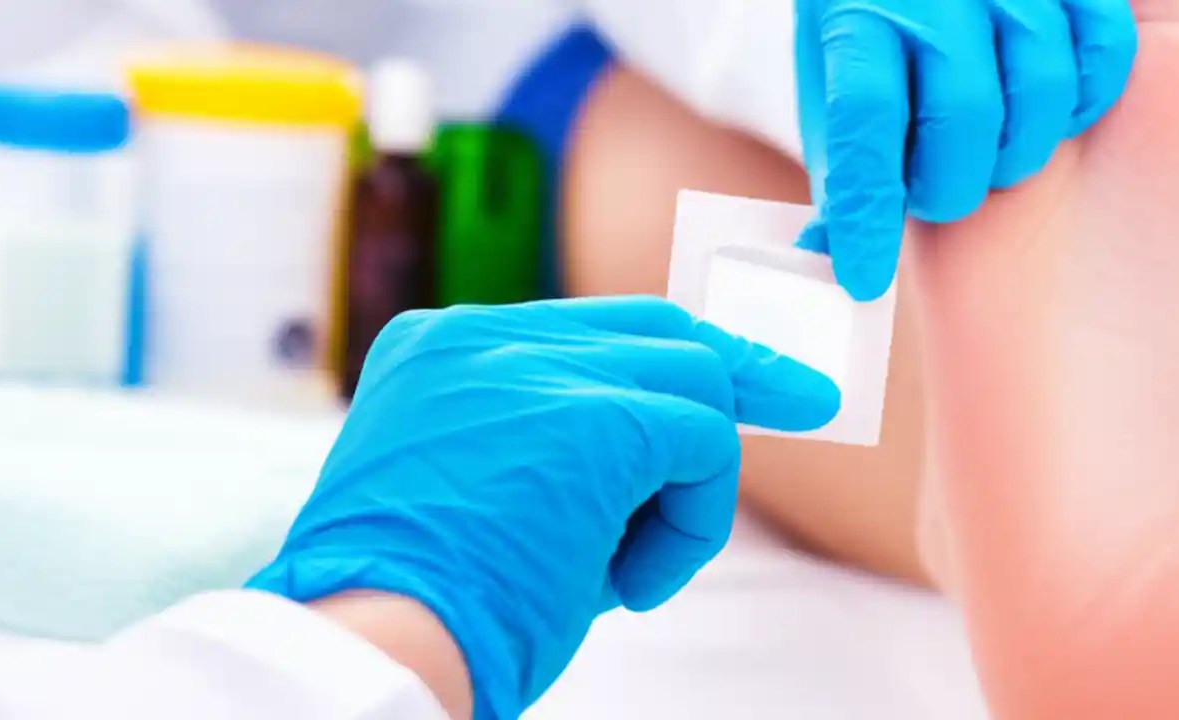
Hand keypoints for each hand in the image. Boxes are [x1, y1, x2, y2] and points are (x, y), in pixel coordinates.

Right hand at [248, 297, 839, 718]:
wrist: (370, 651)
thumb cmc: (416, 608)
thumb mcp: (466, 495)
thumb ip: (542, 443)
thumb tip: (657, 441)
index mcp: (439, 350)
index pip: (586, 328)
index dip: (664, 362)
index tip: (730, 384)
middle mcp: (480, 337)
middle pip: (651, 325)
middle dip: (738, 365)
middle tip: (808, 397)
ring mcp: (532, 366)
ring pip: (689, 378)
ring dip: (687, 485)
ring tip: (631, 570)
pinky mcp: (592, 416)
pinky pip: (703, 442)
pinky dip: (693, 522)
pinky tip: (634, 585)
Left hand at [795, 0, 1138, 300]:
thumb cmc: (873, 40)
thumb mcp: (833, 93)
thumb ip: (840, 169)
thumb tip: (827, 250)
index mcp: (857, 20)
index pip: (865, 121)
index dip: (869, 212)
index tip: (867, 279)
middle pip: (964, 112)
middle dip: (954, 184)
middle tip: (943, 192)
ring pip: (1042, 86)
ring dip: (1020, 150)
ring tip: (992, 155)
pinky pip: (1104, 53)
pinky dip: (1083, 103)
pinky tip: (1050, 118)